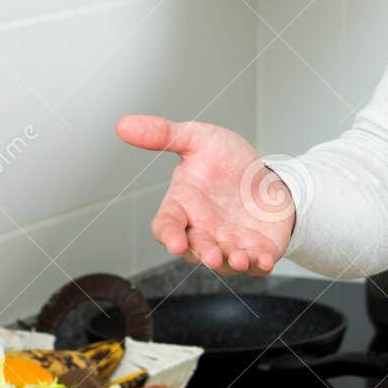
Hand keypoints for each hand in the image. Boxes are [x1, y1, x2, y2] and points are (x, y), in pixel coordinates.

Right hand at [117, 114, 295, 273]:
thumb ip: (163, 134)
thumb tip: (122, 124)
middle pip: (196, 249)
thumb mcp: (197, 139)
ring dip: (231, 262)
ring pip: (225, 261)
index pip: (167, 225)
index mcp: (183, 206)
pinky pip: (256, 263)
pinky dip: (260, 264)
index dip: (169, 235)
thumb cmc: (226, 162)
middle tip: (211, 255)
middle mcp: (203, 230)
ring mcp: (229, 244)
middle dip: (204, 253)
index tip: (174, 242)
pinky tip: (264, 260)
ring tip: (240, 259)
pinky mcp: (256, 251)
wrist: (265, 174)